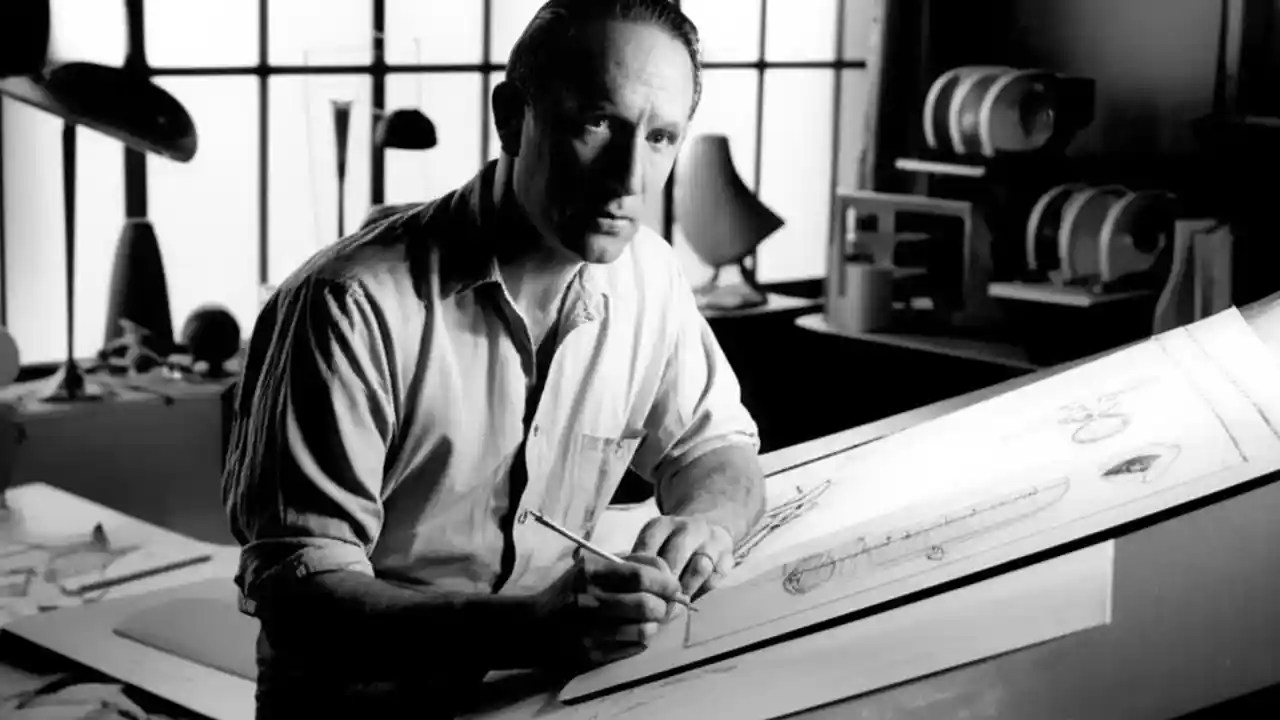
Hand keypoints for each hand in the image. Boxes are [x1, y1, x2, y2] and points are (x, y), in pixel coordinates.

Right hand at [533, 553, 683, 668]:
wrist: (534, 626)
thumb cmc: (570, 591)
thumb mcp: (592, 566)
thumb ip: (629, 562)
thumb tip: (667, 572)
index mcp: (590, 573)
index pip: (641, 575)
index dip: (665, 582)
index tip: (673, 586)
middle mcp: (589, 600)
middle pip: (646, 604)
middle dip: (665, 606)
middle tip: (666, 606)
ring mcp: (589, 630)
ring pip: (644, 631)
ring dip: (654, 626)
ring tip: (650, 621)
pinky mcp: (592, 654)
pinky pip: (633, 648)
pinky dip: (640, 641)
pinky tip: (632, 633)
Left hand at [631, 515, 734, 600]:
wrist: (707, 531)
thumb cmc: (669, 548)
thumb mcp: (651, 548)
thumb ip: (640, 566)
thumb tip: (626, 593)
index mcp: (661, 525)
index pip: (648, 550)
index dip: (642, 577)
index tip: (636, 595)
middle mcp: (688, 528)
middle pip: (674, 558)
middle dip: (664, 587)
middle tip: (655, 607)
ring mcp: (711, 540)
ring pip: (699, 568)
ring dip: (685, 591)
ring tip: (673, 607)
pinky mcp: (728, 556)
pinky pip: (716, 577)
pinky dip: (702, 591)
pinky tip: (691, 598)